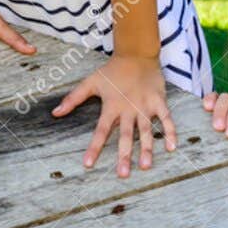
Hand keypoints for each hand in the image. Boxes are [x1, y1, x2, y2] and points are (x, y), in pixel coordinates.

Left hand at [53, 53, 174, 176]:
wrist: (137, 53)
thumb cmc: (112, 70)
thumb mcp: (91, 82)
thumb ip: (73, 98)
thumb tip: (55, 112)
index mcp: (112, 106)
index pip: (101, 131)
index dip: (94, 147)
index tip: (88, 164)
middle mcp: (129, 108)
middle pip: (126, 135)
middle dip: (124, 155)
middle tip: (123, 174)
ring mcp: (145, 105)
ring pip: (147, 130)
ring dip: (147, 148)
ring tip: (145, 166)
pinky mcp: (159, 101)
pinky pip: (166, 119)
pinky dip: (170, 132)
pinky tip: (172, 147)